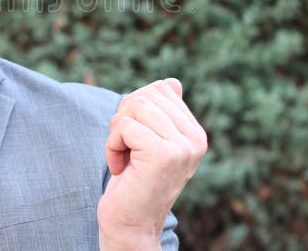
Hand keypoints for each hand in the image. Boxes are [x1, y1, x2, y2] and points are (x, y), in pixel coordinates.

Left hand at [97, 79, 206, 250]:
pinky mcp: (162, 155)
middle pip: (147, 94)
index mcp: (195, 134)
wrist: (131, 226)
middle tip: (125, 148)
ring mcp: (182, 147)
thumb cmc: (134, 182)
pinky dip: (112, 145)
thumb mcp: (150, 141)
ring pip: (135, 106)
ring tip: (123, 157)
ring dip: (116, 131)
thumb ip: (160, 113)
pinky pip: (125, 126)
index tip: (134, 140)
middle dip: (124, 117)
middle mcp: (195, 140)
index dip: (135, 109)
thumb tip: (173, 82)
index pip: (160, 89)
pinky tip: (119, 167)